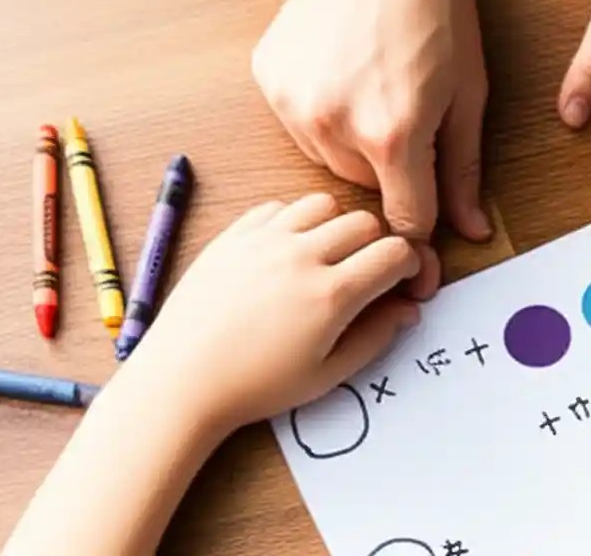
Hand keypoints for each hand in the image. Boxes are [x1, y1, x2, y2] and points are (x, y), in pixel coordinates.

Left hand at [121, 194, 421, 432]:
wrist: (181, 381)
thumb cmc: (254, 387)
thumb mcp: (327, 375)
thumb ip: (375, 337)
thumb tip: (408, 310)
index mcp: (330, 296)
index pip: (395, 252)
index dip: (409, 264)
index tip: (402, 279)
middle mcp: (301, 258)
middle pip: (365, 222)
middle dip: (377, 244)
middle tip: (367, 272)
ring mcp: (264, 242)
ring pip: (324, 204)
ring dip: (337, 225)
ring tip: (328, 256)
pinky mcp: (234, 237)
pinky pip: (279, 207)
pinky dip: (294, 221)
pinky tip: (290, 251)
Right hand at [252, 0, 490, 295]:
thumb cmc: (436, 14)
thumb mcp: (468, 96)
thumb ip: (463, 171)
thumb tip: (471, 231)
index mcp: (394, 137)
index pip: (405, 221)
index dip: (419, 234)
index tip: (424, 249)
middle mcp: (336, 128)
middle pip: (367, 190)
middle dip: (392, 169)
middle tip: (408, 113)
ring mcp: (295, 104)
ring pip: (330, 161)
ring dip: (354, 144)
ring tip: (374, 88)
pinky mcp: (269, 80)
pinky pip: (300, 125)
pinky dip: (322, 112)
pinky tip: (342, 71)